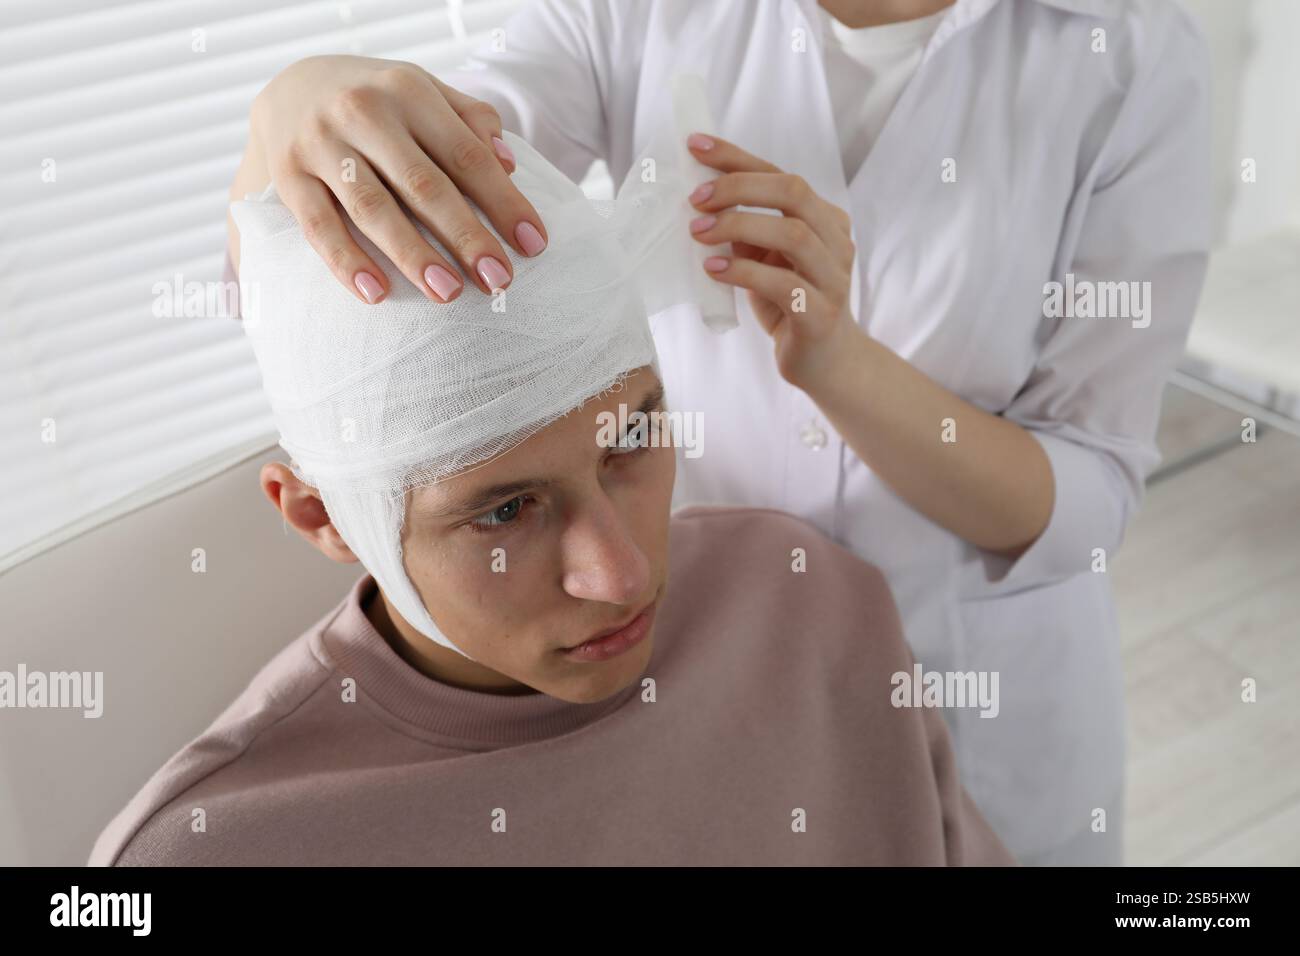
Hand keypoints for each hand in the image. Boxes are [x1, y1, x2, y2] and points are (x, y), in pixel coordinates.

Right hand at [247, 55, 549, 303]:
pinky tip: (376, 293)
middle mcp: (363, 112)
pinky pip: (319, 226)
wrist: (291, 84)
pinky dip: (346, 261)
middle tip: (497, 280)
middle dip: (465, 236)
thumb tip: (509, 163)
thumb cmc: (380, 102)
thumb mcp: (426, 93)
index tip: (534, 245)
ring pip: (372, 208)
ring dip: (412, 255)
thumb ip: (471, 122)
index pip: (466, 155)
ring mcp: (321, 143)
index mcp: (408, 91)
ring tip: (447, 293)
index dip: (503, 202)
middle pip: (423, 185)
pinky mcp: (289, 176)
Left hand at [684, 132, 861, 386]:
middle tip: (695, 200)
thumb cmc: (789, 303)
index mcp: (824, 219)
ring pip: (792, 234)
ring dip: (738, 226)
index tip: (694, 145)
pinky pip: (784, 284)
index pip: (780, 174)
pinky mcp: (821, 314)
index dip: (736, 157)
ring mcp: (833, 277)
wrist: (825, 362)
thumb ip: (743, 230)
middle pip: (793, 192)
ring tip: (698, 233)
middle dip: (738, 187)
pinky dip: (743, 272)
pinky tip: (713, 270)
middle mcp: (836, 240)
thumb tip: (697, 199)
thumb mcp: (763, 259)